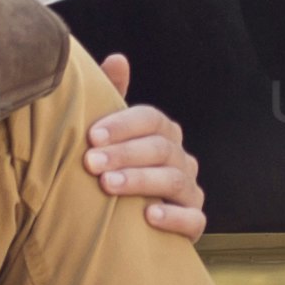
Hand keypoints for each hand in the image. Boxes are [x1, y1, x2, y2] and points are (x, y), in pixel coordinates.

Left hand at [84, 52, 205, 236]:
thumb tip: (118, 59)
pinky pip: (193, 219)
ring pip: (174, 180)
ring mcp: (190, 191)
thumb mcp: (109, 137)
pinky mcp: (193, 223)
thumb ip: (111, 97)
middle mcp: (181, 158)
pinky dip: (173, 216)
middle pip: (160, 148)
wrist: (121, 225)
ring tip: (109, 185)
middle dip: (124, 154)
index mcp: (163, 133)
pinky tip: (149, 216)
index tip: (91, 136)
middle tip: (91, 163)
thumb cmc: (115, 172)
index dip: (123, 125)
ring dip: (140, 181)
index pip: (150, 119)